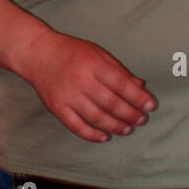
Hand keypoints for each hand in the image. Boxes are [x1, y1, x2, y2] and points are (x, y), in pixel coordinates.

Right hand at [24, 31, 156, 142]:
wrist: (38, 54)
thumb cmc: (72, 52)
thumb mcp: (98, 53)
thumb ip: (119, 70)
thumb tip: (140, 86)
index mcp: (93, 63)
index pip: (121, 83)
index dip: (138, 96)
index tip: (151, 105)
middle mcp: (81, 80)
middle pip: (110, 102)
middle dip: (130, 114)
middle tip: (141, 120)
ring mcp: (68, 95)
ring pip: (96, 117)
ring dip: (115, 125)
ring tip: (128, 129)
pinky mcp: (57, 108)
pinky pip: (76, 126)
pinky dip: (92, 134)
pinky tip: (105, 136)